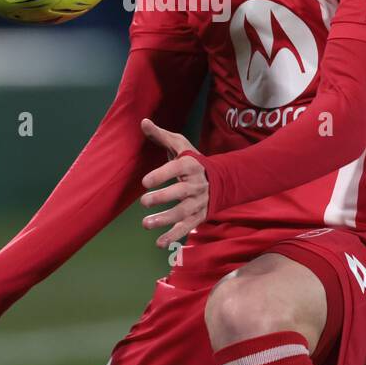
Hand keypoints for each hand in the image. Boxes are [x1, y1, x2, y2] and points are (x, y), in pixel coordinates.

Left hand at [139, 117, 207, 248]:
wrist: (222, 180)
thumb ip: (161, 135)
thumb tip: (142, 122)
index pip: (177, 169)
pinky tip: (159, 243)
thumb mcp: (180, 145)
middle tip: (143, 202)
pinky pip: (187, 228)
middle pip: (181, 192)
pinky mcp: (199, 216)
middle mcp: (196, 185)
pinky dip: (173, 236)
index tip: (144, 181)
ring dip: (165, 220)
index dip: (162, 174)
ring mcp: (199, 202)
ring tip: (146, 224)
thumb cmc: (194, 160)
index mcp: (192, 165)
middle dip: (162, 198)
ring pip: (183, 213)